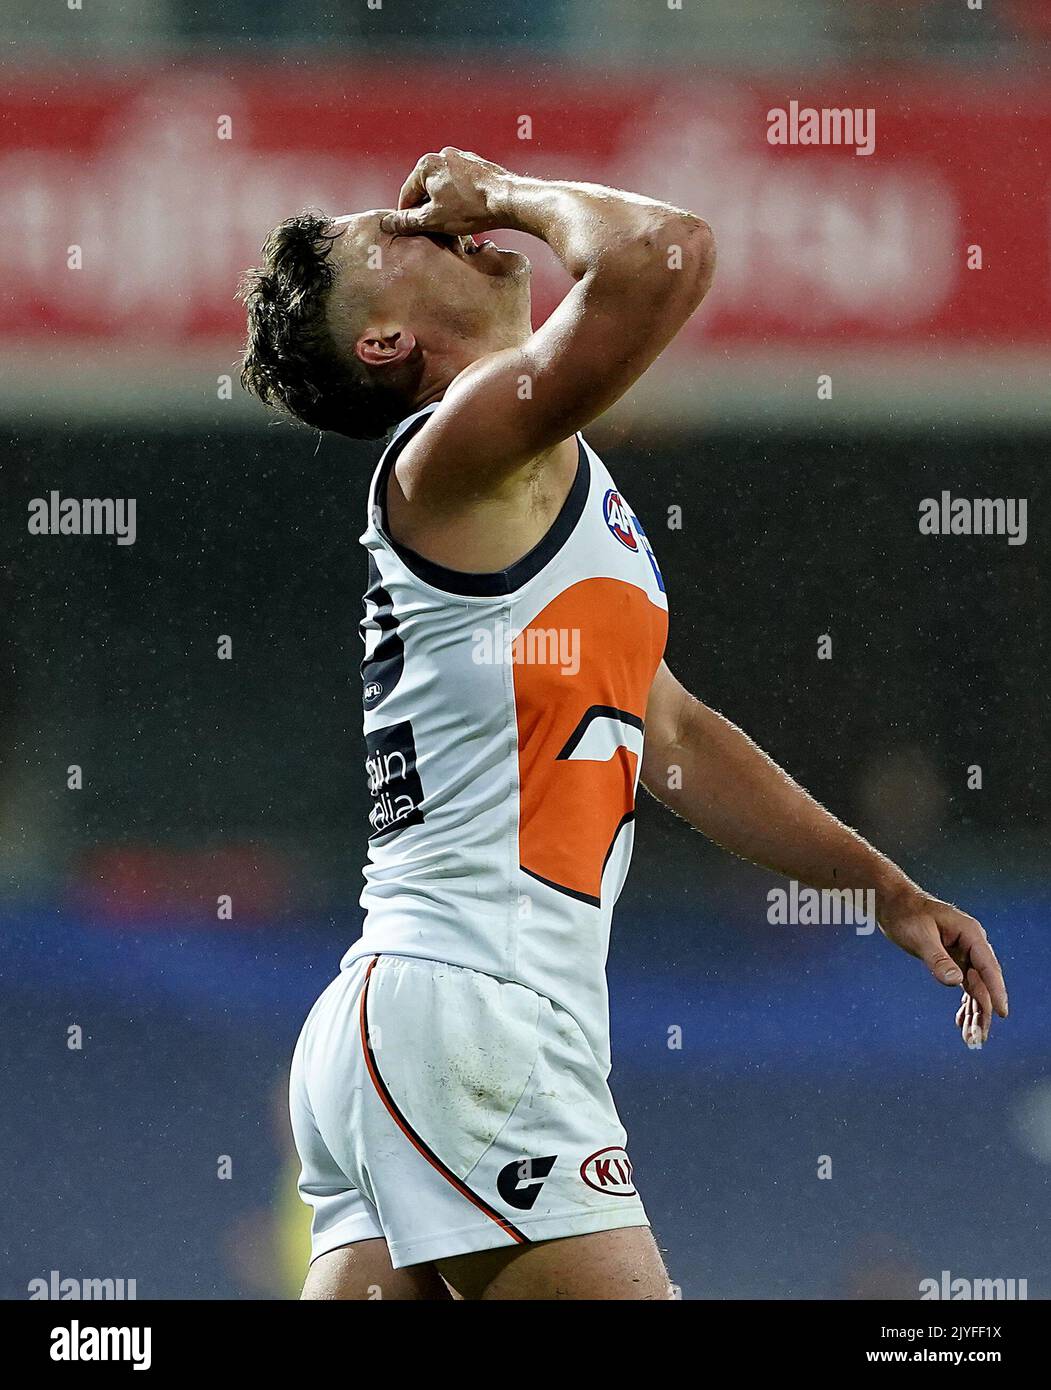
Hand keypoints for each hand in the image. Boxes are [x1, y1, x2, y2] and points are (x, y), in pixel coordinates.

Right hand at [379, 148, 512, 237]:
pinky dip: (460, 199)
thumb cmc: (470, 209)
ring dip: (444, 205)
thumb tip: (386, 224)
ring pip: (444, 187)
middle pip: (426, 189)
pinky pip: (461, 185)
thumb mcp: (433, 220)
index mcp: (426, 165)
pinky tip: (468, 214)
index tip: (409, 233)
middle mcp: (443, 155)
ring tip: (453, 225)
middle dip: (428, 210)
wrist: (508, 199)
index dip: (406, 217)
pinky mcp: (478, 165)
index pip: (407, 194)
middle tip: (433, 232)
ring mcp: (462, 158)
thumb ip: (408, 221)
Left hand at [877, 888, 1007, 1047]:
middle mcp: (972, 944)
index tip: (1001, 1013)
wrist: (892, 902)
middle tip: (978, 1039)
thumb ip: (937, 958)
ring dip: (974, 1012)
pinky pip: (965, 985)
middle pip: (983, 982)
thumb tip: (956, 981)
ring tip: (971, 1039)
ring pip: (975, 987)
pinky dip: (964, 1003)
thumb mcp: (919, 936)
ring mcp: (964, 952)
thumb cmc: (906, 913)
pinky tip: (961, 1022)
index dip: (996, 991)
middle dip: (983, 1011)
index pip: (988, 966)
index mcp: (970, 933)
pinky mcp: (953, 959)